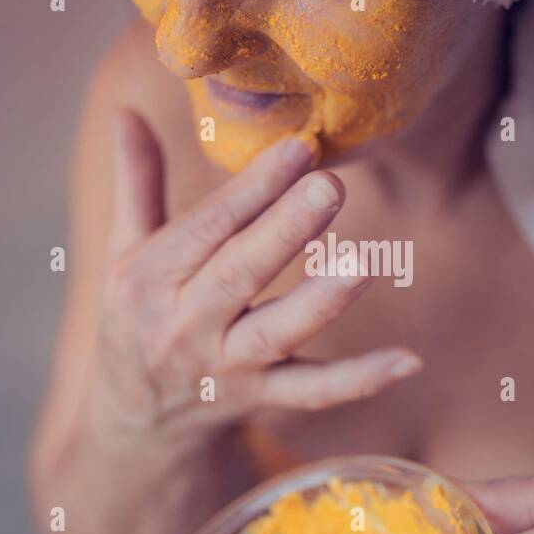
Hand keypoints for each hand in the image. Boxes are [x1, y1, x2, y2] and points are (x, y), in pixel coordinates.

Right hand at [91, 108, 421, 440]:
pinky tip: (408, 359)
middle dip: (285, 231)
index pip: (208, 226)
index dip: (253, 187)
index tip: (297, 146)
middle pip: (240, 274)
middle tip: (330, 186)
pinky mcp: (261, 400)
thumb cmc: (137, 317)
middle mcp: (186, 324)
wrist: (133, 423)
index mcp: (150, 277)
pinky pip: (313, 392)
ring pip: (277, 333)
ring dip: (323, 300)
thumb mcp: (125, 251)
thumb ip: (136, 181)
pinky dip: (360, 380)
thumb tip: (125, 110)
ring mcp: (227, 366)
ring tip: (367, 261)